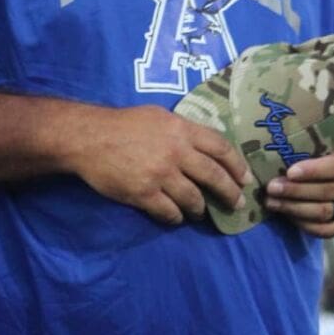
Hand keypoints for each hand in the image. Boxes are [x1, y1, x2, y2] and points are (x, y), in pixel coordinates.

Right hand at [68, 105, 248, 224]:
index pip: (221, 147)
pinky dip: (176, 218)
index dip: (237, 165)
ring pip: (193, 199)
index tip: (245, 178)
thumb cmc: (122, 125)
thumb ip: (182, 131)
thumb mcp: (158, 117)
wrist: (88, 138)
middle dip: (229, 193)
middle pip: (213, 176)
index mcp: (181, 129)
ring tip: (199, 212)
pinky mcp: (143, 194)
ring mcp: (160, 175)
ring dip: (200, 209)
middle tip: (236, 204)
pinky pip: (169, 212)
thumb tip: (203, 146)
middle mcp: (176, 152)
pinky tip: (176, 217)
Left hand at [265, 133, 333, 239]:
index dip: (313, 171)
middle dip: (295, 191)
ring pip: (322, 212)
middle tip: (271, 188)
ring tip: (271, 202)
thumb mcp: (327, 139)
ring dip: (293, 208)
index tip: (290, 172)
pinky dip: (302, 224)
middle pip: (325, 192)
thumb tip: (276, 144)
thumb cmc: (329, 149)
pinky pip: (323, 230)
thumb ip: (309, 144)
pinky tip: (285, 215)